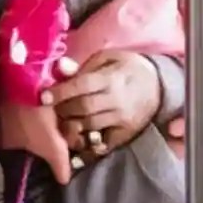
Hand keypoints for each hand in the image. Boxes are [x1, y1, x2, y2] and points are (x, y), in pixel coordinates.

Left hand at [41, 50, 161, 160]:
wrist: (159, 86)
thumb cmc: (128, 68)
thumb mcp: (109, 58)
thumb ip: (84, 65)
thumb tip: (60, 66)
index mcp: (111, 78)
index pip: (82, 86)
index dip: (61, 92)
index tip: (43, 96)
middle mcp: (117, 101)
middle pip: (83, 108)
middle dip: (63, 110)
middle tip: (52, 109)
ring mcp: (122, 120)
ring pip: (90, 127)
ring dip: (71, 127)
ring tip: (62, 122)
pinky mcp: (126, 134)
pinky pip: (103, 144)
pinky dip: (88, 145)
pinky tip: (77, 140)